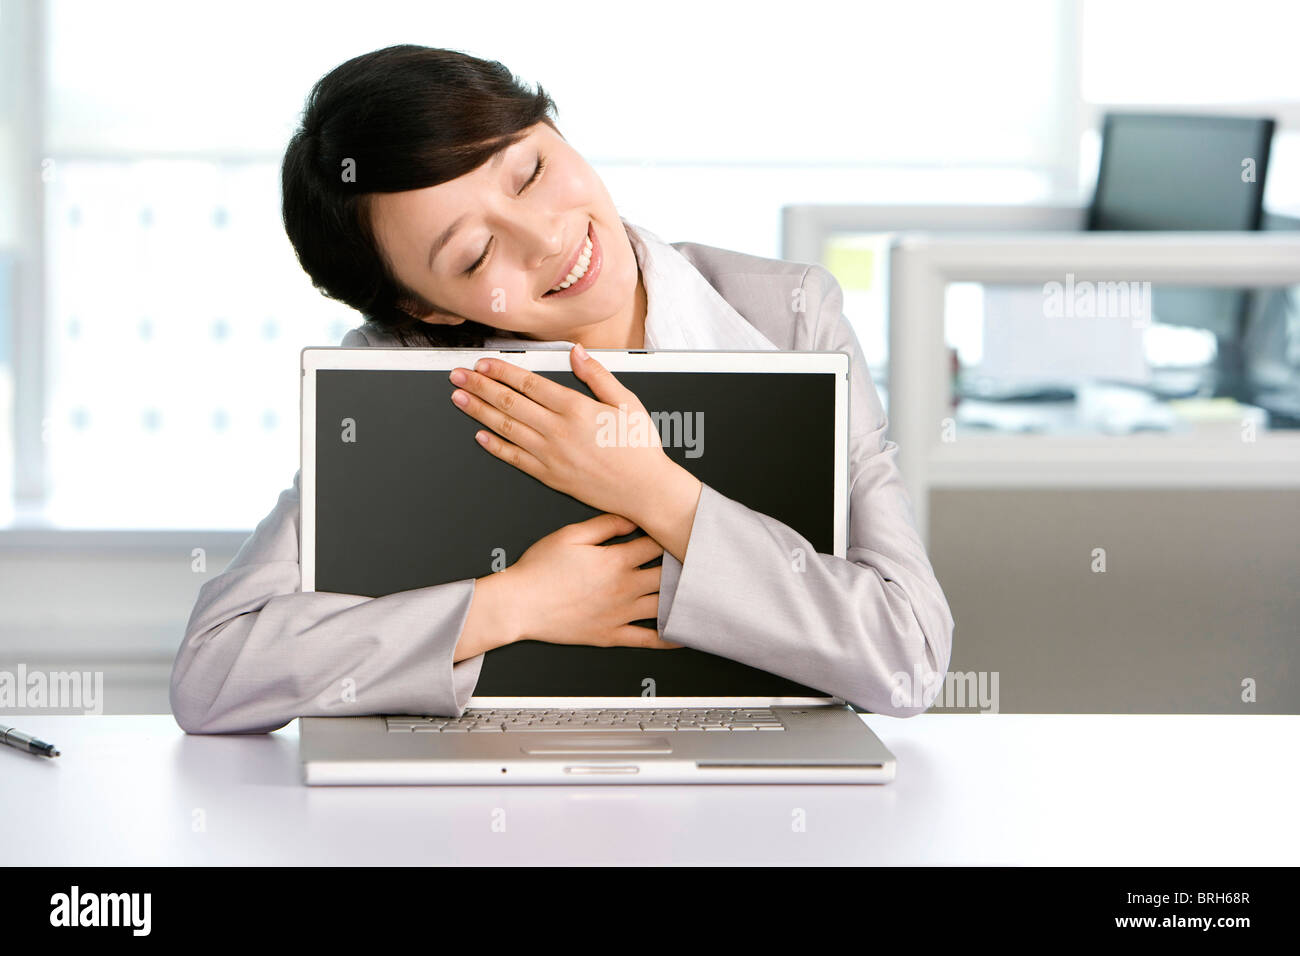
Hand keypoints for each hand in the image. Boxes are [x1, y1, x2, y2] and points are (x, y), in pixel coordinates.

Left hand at [448, 346, 684, 522]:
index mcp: (575, 408)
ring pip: (505, 427)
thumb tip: (577, 353)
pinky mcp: (549, 476)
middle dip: (479, 386)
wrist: (645, 490)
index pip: (528, 382)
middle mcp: (558, 430)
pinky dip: (494, 446)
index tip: (483, 363)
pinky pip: (514, 458)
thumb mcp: (627, 401)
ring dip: (478, 411)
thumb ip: (598, 375)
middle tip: (458, 376)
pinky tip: (480, 436)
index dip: (501, 370)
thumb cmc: (639, 448)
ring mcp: (550, 455)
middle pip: (508, 402)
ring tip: (459, 398)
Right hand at [504, 513, 681, 649]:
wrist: (519, 605)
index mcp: (615, 561)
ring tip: (699, 590)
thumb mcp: (570, 535)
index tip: (680, 532)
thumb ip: (606, 524)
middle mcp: (624, 589)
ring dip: (683, 598)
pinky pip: (648, 640)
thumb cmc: (539, 570)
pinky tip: (685, 633)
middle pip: (668, 575)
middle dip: (683, 566)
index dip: (670, 536)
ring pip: (665, 606)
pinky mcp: (611, 635)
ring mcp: (620, 614)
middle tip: (698, 560)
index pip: (656, 545)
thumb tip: (633, 518)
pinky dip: (670, 638)